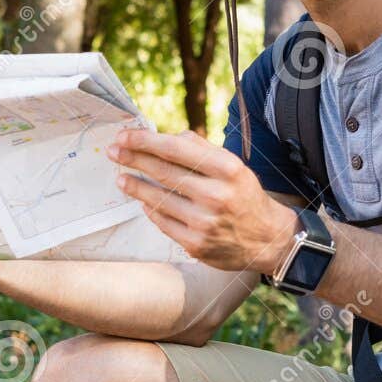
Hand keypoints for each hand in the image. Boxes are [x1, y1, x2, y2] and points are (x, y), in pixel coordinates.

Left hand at [107, 129, 298, 273]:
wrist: (267, 239)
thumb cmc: (244, 196)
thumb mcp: (233, 166)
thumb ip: (202, 149)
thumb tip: (167, 136)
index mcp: (227, 170)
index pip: (176, 149)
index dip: (145, 141)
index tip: (125, 136)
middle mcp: (216, 195)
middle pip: (163, 172)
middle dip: (133, 159)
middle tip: (114, 151)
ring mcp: (204, 223)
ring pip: (158, 199)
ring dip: (135, 186)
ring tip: (122, 178)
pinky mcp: (195, 245)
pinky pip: (163, 222)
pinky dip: (151, 209)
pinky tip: (143, 201)